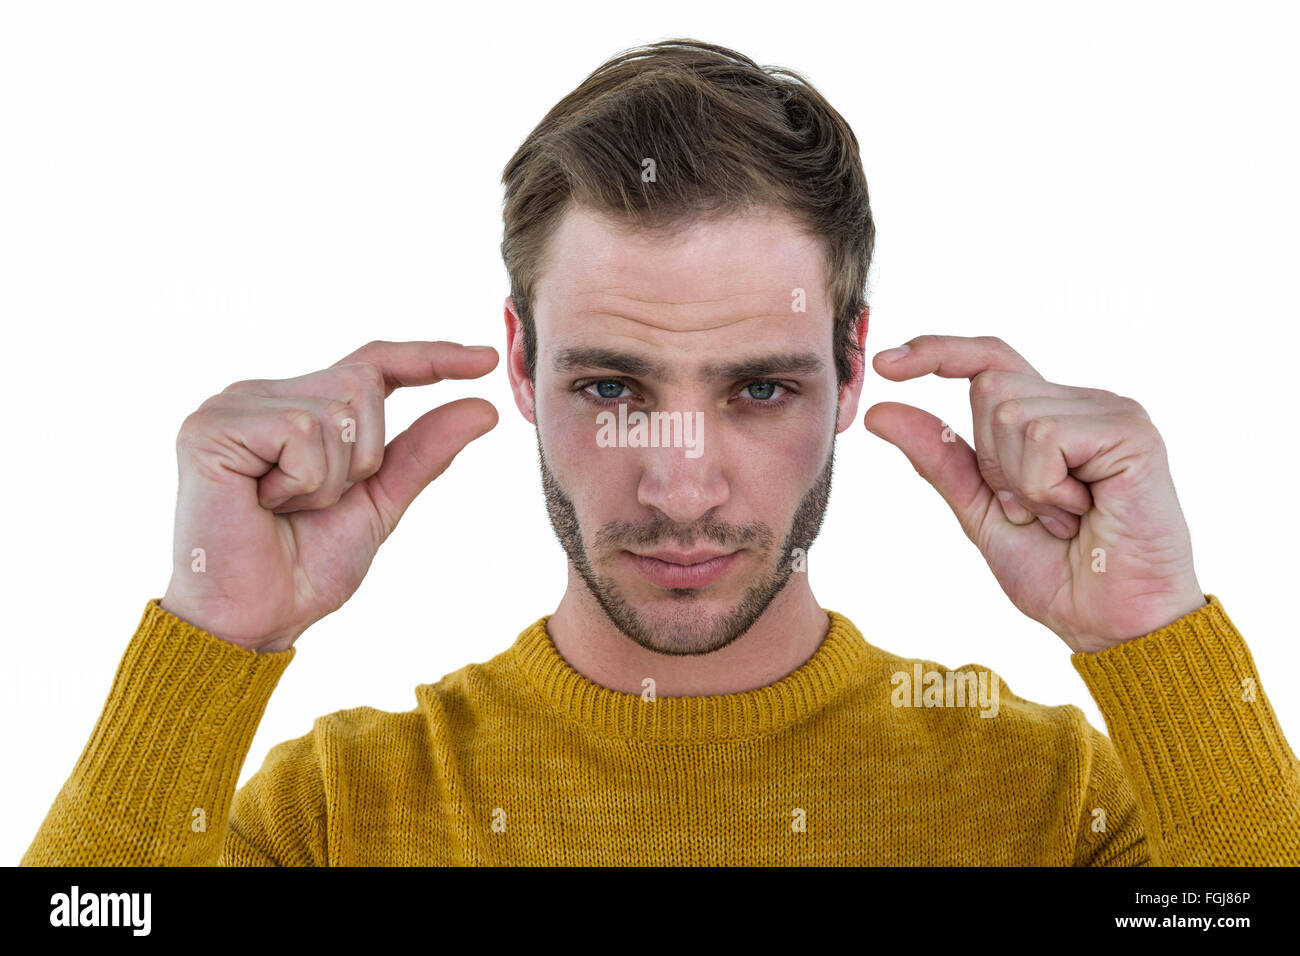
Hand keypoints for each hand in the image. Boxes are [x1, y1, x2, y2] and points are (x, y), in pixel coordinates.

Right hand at [160, 340, 497, 652]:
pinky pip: (301, 430)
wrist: (254, 619)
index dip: (430, 358)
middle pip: (363, 381)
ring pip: (337, 407)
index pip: (374, 364)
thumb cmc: (304, 566)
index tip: (488, 360)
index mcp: (299, 407)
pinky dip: (304, 480)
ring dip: (332, 477)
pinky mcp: (211, 426)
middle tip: (315, 503)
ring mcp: (232, 405)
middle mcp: (263, 394)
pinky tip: (264, 504)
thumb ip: (424, 452)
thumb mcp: (381, 502)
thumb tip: (484, 406)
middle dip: (365, 455)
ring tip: (285, 507)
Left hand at [863, 334, 1204, 653]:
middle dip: (993, 463)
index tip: (883, 365)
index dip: (937, 352)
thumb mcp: (980, 510)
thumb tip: (880, 410)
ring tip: (1065, 516)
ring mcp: (1111, 412)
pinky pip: (1045, 436)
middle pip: (988, 389)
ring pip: (1010, 414)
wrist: (1110, 623)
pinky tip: (1085, 511)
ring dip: (1022, 482)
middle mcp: (1082, 404)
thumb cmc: (1058, 572)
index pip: (988, 361)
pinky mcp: (1131, 431)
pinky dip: (1046, 487)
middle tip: (1038, 511)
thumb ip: (939, 458)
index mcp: (1049, 416)